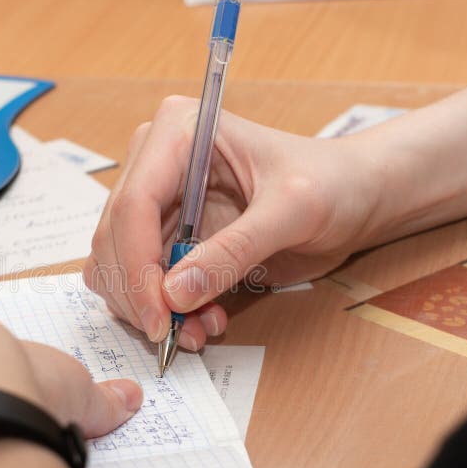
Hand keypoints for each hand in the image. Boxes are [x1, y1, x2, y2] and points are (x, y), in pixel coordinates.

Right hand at [85, 95, 376, 349]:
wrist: (351, 196)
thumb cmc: (331, 183)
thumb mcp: (291, 211)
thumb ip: (233, 251)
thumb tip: (174, 295)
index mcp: (179, 133)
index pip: (133, 203)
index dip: (137, 265)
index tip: (160, 316)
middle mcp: (156, 162)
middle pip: (115, 238)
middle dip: (141, 294)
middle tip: (177, 334)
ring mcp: (159, 201)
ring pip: (118, 264)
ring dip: (150, 307)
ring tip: (199, 329)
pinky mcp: (167, 234)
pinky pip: (141, 280)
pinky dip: (161, 309)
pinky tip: (201, 319)